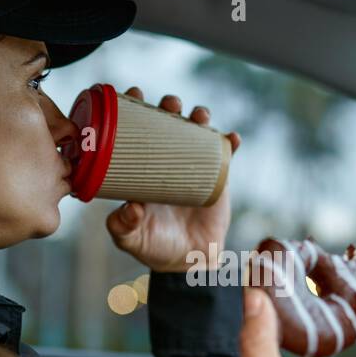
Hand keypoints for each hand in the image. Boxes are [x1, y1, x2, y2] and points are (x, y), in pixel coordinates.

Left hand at [104, 87, 241, 271]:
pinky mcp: (217, 177)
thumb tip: (132, 206)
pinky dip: (230, 143)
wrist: (187, 261)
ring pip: (197, 132)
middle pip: (168, 123)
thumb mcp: (131, 238)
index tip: (134, 95)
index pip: (136, 130)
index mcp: (141, 166)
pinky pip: (225, 154)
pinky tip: (232, 138)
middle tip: (170, 106)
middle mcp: (165, 159)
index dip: (134, 109)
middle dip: (169, 106)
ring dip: (199, 117)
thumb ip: (123, 225)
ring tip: (200, 116)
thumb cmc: (152, 245)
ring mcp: (192, 166)